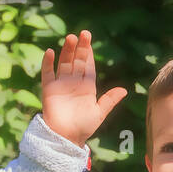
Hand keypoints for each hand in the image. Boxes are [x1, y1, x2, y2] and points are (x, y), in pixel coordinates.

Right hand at [41, 29, 126, 146]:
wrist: (67, 137)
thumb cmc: (84, 126)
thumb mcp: (99, 112)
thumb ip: (110, 100)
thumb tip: (124, 90)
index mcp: (86, 86)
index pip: (87, 65)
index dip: (88, 52)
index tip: (88, 40)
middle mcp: (73, 82)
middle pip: (76, 60)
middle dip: (80, 48)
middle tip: (84, 34)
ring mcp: (61, 84)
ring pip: (64, 63)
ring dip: (67, 51)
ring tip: (71, 38)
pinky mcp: (49, 89)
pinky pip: (48, 73)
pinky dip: (48, 63)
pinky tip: (51, 52)